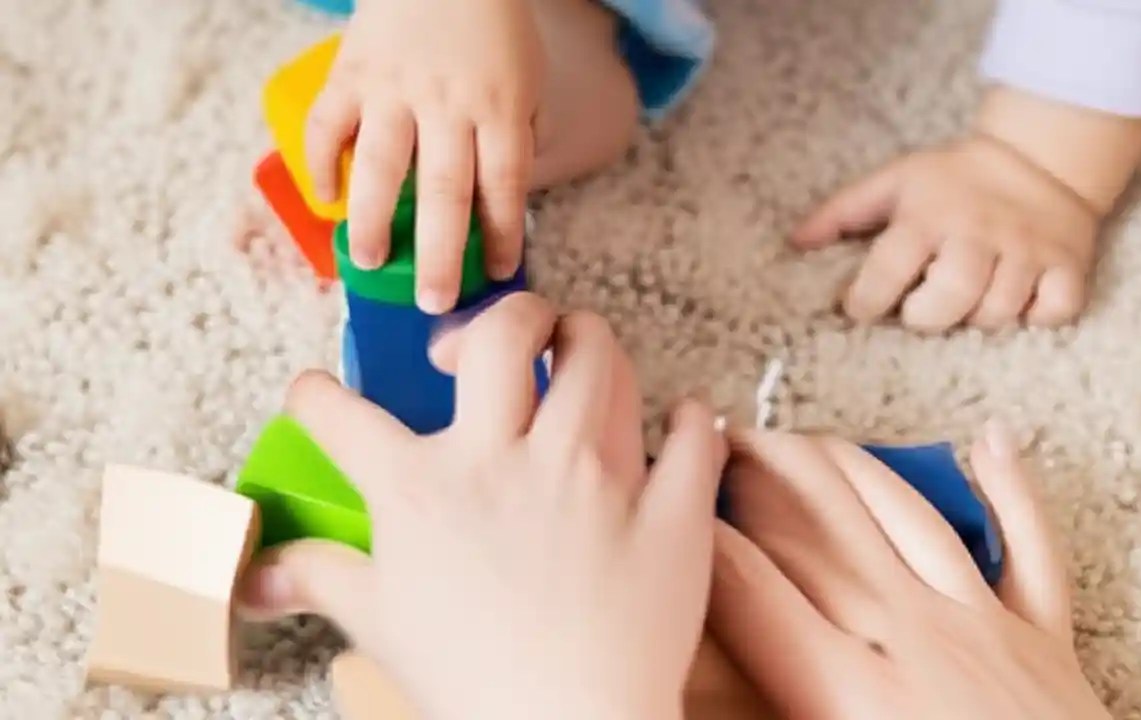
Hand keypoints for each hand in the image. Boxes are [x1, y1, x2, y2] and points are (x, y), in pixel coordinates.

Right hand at [235, 293, 727, 719]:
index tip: (317, 394)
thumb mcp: (381, 625)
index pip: (344, 415)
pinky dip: (693, 420)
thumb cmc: (471, 683)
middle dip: (504, 314)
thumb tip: (260, 576)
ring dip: (589, 344)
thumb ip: (323, 578)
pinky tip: (681, 422)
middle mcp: (507, 460)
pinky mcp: (668, 508)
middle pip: (506, 334)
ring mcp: (595, 477)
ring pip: (601, 360)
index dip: (315, 397)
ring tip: (580, 362)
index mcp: (423, 489)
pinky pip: (695, 436)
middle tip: (503, 337)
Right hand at [307, 0, 545, 312]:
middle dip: (440, 255)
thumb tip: (499, 204)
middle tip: (433, 303)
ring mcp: (395, 89)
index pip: (503, 187)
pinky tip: (327, 199)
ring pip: (382, 166)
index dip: (502, 236)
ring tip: (369, 263)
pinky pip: (328, 125)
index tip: (497, 276)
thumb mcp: (527, 82)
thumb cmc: (492, 29)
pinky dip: (321, 163)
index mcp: (500, 109)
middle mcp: (448, 104)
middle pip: (445, 192)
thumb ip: (515, 139)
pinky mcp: (352, 73)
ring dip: (375, 221)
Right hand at [709, 422, 1109, 719]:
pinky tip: (988, 441)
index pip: (751, 583)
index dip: (703, 534)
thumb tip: (691, 700)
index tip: (674, 502)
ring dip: (846, 465)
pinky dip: (1011, 489)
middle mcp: (910, 636)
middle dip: (762, 470)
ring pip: (902, 512)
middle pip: (818, 525)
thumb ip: (757, 718)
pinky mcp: (1042, 635)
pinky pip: (1029, 543)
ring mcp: (982, 624)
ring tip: (803, 438)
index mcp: (847, 689)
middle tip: (724, 445)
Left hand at [794, 136, 1097, 331]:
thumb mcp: (894, 182)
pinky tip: (1019, 304)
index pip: (888, 269)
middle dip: (925, 317)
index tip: (860, 309)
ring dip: (977, 319)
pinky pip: (1055, 311)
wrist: (1041, 155)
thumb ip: (842, 213)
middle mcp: (978, 232)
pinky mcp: (1068, 264)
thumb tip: (794, 244)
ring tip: (967, 303)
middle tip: (919, 310)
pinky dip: (1036, 318)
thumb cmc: (953, 179)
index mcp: (929, 214)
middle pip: (950, 296)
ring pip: (999, 312)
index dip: (864, 301)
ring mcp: (1027, 250)